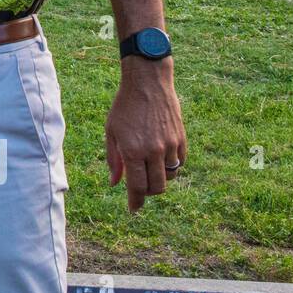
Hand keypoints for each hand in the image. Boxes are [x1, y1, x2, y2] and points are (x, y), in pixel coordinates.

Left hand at [105, 56, 186, 212]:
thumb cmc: (124, 107)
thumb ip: (113, 159)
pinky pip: (180, 163)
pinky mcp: (181, 139)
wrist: (148, 84)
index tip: (133, 208)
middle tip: (140, 188)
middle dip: (148, 193)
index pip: (137, 187)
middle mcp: (153, 151)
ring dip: (160, 179)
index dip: (135, 201)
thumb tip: (114, 183)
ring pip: (170, 177)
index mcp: (132, 150)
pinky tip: (161, 159)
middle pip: (157, 187)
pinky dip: (171, 166)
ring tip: (149, 170)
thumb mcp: (111, 132)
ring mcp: (170, 145)